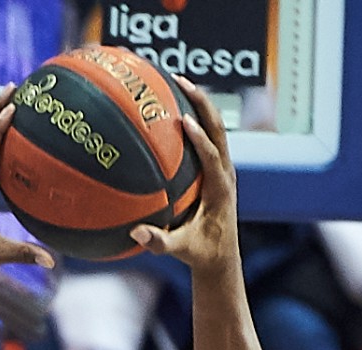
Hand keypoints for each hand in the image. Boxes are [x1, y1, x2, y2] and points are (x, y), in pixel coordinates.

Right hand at [129, 76, 239, 274]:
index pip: (212, 156)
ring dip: (198, 103)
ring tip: (175, 81)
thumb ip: (160, 243)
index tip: (183, 120)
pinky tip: (170, 107)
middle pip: (218, 128)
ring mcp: (222, 167)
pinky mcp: (215, 168)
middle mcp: (225, 172)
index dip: (199, 138)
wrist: (222, 256)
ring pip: (215, 127)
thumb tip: (136, 234)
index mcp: (220, 189)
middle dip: (201, 103)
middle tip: (180, 81)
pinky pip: (206, 136)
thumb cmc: (200, 253)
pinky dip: (192, 118)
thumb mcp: (180, 250)